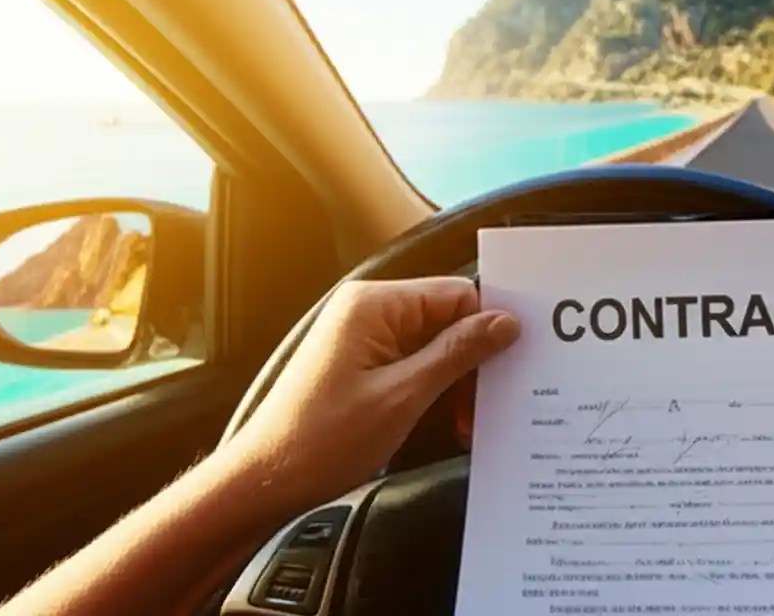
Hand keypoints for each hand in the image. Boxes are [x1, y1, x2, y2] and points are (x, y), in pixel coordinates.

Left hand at [224, 276, 520, 513]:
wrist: (265, 480)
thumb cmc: (319, 440)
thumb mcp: (403, 396)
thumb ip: (457, 354)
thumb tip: (504, 323)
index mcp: (374, 305)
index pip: (456, 294)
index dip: (487, 329)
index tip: (508, 365)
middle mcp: (367, 311)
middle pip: (447, 320)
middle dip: (471, 364)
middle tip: (482, 408)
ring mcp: (362, 338)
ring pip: (434, 347)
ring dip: (454, 385)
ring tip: (462, 425)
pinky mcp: (360, 364)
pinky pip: (412, 365)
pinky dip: (433, 393)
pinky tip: (444, 423)